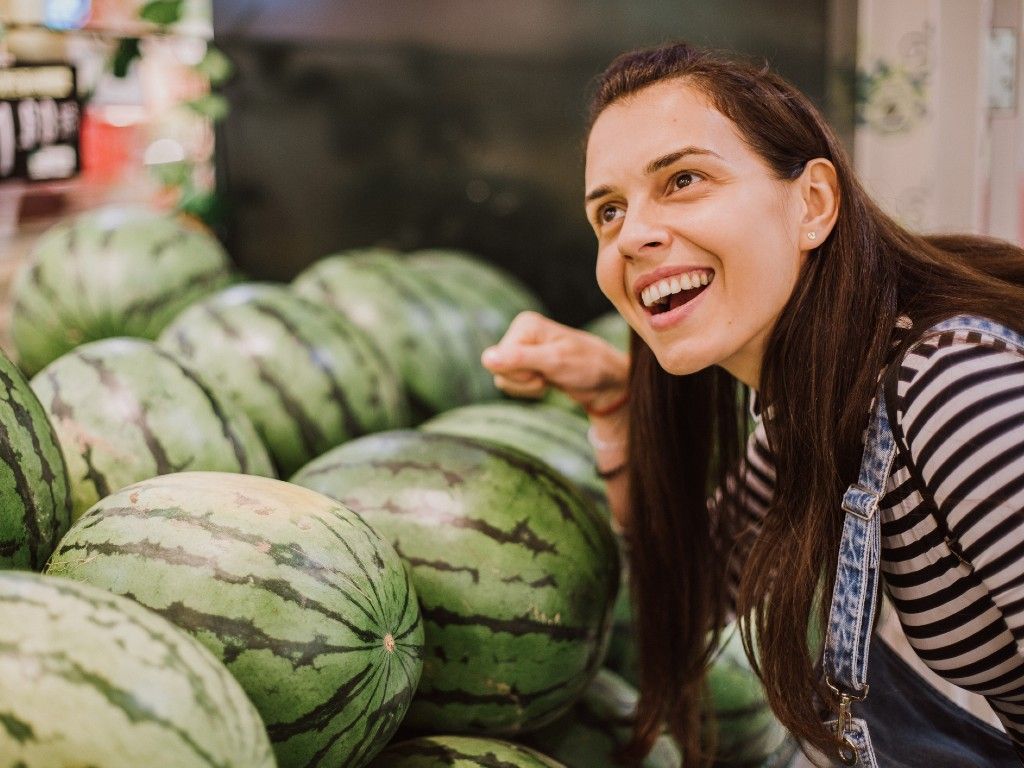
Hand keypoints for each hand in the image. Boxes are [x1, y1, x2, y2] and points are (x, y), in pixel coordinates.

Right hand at [481, 311, 628, 412]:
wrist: (605, 379)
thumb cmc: (587, 366)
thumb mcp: (555, 362)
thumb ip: (520, 359)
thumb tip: (487, 359)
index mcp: (524, 324)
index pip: (498, 360)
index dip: (522, 373)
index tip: (547, 368)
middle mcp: (519, 333)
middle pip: (498, 370)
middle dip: (524, 381)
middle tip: (550, 374)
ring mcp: (521, 349)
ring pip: (503, 380)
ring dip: (527, 387)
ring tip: (550, 377)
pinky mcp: (523, 363)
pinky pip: (511, 384)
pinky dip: (529, 390)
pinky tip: (547, 381)